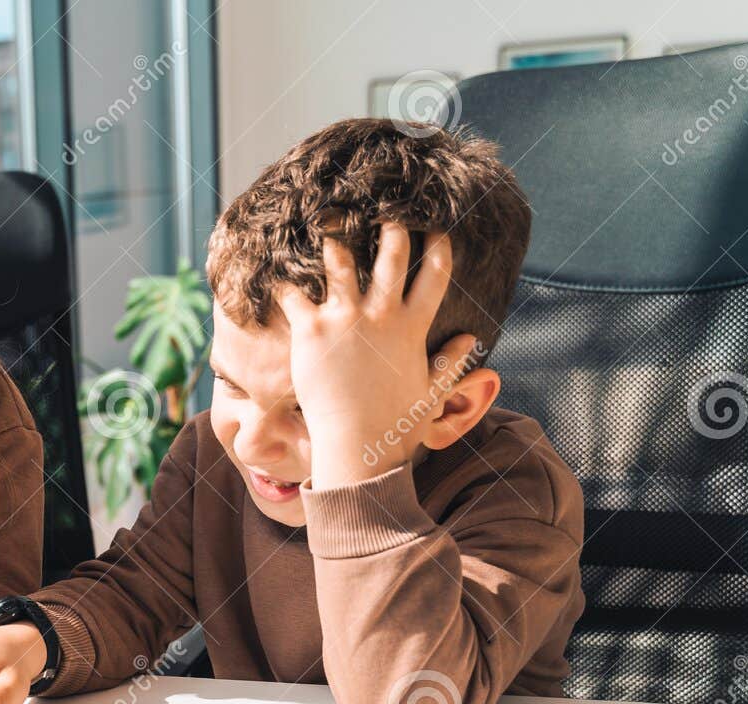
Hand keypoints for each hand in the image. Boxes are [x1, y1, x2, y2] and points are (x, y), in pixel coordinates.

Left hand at [279, 224, 474, 488]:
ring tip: (327, 219)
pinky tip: (277, 265)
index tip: (434, 228)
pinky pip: (294, 294)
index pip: (435, 274)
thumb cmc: (395, 427)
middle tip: (383, 211)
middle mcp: (382, 315)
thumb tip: (470, 341)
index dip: (438, 246)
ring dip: (335, 240)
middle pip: (392, 255)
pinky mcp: (312, 330)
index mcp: (413, 327)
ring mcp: (345, 319)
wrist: (357, 448)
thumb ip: (450, 363)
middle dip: (390, 227)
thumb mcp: (430, 392)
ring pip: (340, 262)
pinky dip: (285, 280)